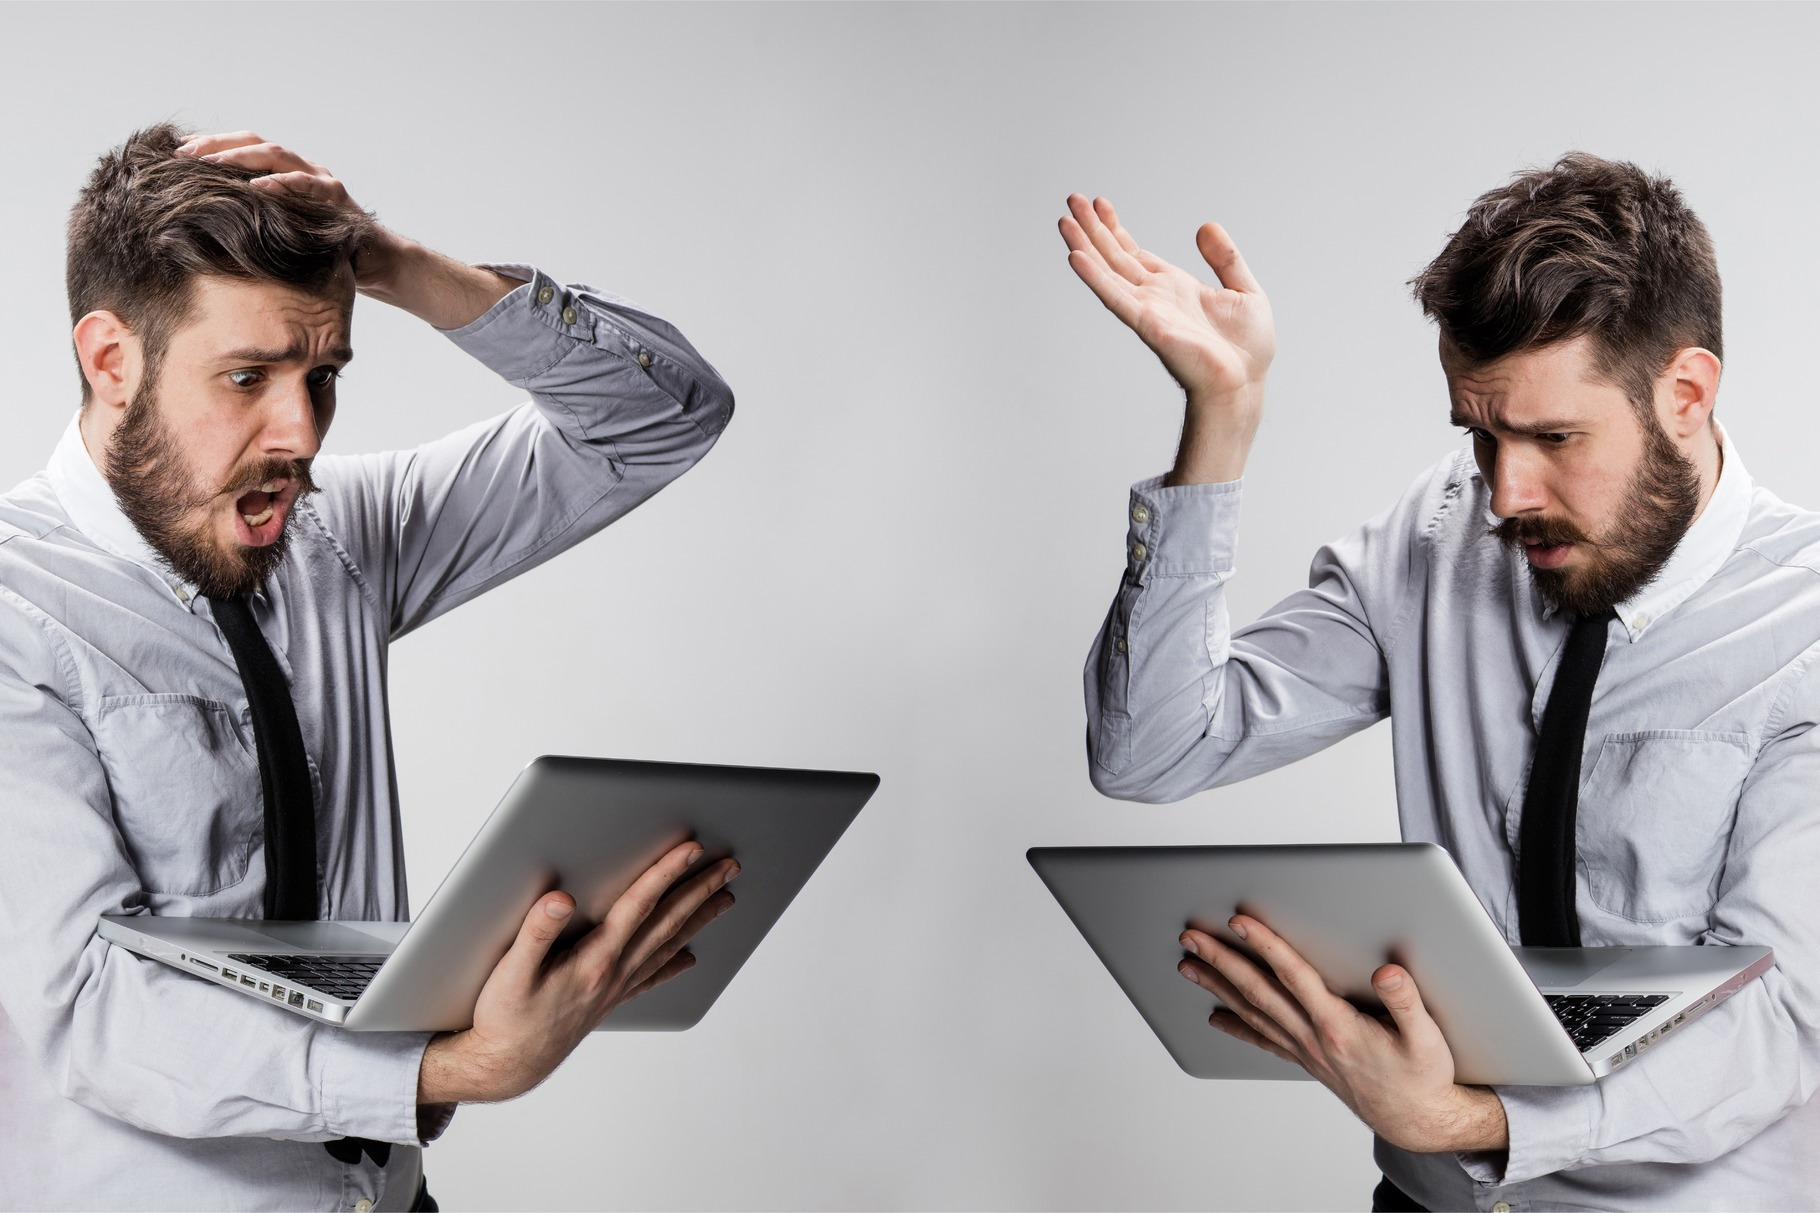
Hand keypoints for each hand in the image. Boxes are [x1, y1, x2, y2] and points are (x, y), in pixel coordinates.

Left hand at [174, 131, 514, 327]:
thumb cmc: (325, 256)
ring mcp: (321, 181)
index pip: (240, 152)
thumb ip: (253, 229)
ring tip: (209, 161)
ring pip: (277, 155)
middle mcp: (301, 171)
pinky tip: (258, 188)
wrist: (378, 266)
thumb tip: (199, 238)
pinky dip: (282, 184)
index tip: (169, 156)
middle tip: (181, 154)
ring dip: (240, 156)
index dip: (208, 149)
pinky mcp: (338, 199)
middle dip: (215, 146)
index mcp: (284, 178)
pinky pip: (308, 185)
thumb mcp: (280, 241)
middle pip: (253, 144)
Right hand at [418, 841, 737, 1104]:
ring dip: (698, 918)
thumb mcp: (510, 973)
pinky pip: (652, 977)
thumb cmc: (505, 1019)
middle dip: (700, 890)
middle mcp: (614, 973)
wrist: (506, 1067)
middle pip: (667, 922)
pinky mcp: (608, 1001)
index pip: (640, 905)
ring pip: (668, 945)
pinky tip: (689, 958)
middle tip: (729, 866)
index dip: (666, 873)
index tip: (692, 849)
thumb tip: (560, 900)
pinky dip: (674, 963)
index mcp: (594, 960)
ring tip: (724, 898)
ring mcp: (615, 988)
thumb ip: (536, 933)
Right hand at [1059, 195, 1274, 483]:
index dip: (1116, 229)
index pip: (1135, 253)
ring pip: (1108, 272)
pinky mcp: (1149, 324)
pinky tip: (1076, 257)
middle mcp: (1155, 296)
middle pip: (1115, 257)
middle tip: (1072, 199)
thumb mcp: (1244, 290)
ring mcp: (1148, 310)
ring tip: (1065, 220)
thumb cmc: (1247, 350)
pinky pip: (1116, 297)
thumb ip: (1226, 258)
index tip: (1099, 204)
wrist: (1245, 384)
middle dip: (1093, 229)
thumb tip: (1205, 226)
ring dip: (1085, 246)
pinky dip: (1095, 278)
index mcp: (1175, 287)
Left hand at [1178, 915, 1507, 1154]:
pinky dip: (1236, 1025)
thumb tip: (1387, 971)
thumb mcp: (1428, 1039)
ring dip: (1218, 986)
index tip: (1239, 922)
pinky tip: (1214, 1016)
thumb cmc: (1423, 1076)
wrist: (1417, 1121)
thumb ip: (1407, 1002)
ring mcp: (1305, 1049)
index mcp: (1339, 1026)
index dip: (1265, 945)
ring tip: (1189, 964)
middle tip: (1191, 937)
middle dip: (1222, 960)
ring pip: (1252, 1012)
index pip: (1293, 976)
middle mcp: (1313, 1037)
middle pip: (1258, 991)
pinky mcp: (1306, 1059)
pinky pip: (1262, 1039)